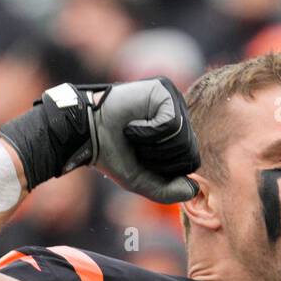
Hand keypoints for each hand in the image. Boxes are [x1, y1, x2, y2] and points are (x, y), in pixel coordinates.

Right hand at [0, 77, 200, 203]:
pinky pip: (172, 124)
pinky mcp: (164, 90)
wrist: (86, 134)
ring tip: (133, 135)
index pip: (191, 161)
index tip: (141, 159)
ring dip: (153, 146)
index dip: (166, 169)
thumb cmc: (113, 155)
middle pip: (190, 151)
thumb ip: (169, 190)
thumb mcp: (143, 181)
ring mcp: (173, 100)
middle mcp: (179, 115)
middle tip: (136, 146)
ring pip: (183, 138)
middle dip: (160, 159)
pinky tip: (133, 125)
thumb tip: (195, 189)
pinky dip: (149, 132)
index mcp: (178, 135)